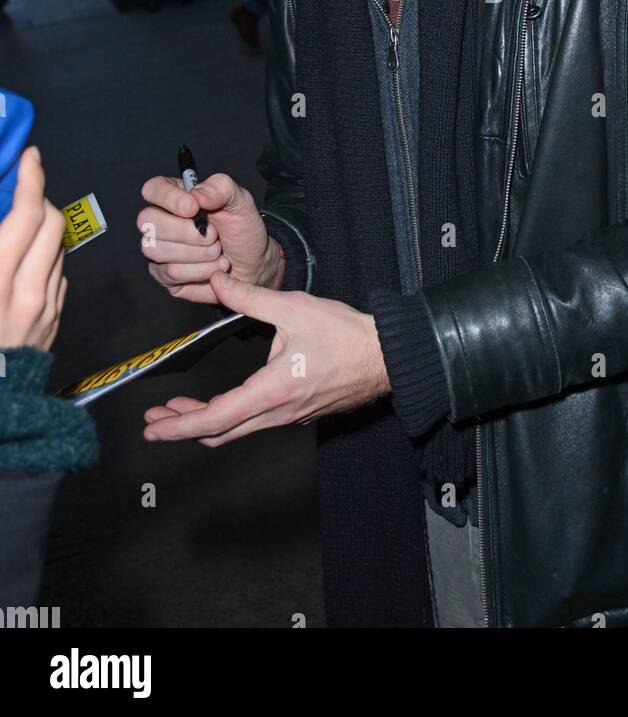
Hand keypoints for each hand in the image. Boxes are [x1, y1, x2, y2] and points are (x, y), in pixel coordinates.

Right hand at [0, 147, 67, 350]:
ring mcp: (45, 309)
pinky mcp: (53, 323)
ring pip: (59, 247)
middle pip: (54, 224)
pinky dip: (46, 259)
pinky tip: (24, 263)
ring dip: (44, 229)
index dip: (31, 179)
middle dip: (40, 201)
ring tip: (19, 229)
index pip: (27, 216)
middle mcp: (26, 292)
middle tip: (20, 196)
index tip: (30, 158)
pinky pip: (58, 276)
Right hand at [138, 172, 283, 305]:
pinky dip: (199, 271)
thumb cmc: (242, 229)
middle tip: (214, 236)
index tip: (194, 208)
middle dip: (187, 232)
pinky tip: (212, 268)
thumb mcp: (240, 201)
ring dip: (197, 253)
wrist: (253, 265)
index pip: (152, 189)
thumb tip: (197, 194)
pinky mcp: (164, 275)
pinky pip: (170, 273)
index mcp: (176, 196)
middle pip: (148, 221)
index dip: (169, 198)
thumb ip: (221, 188)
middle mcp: (161, 221)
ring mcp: (159, 249)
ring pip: (158, 250)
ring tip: (217, 252)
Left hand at [142, 272, 389, 445]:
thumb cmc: (346, 335)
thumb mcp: (294, 308)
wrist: (386, 356)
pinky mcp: (299, 413)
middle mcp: (278, 413)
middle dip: (181, 428)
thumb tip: (218, 283)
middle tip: (155, 421)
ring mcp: (289, 417)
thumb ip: (249, 298)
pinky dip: (229, 418)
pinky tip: (225, 402)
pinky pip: (256, 424)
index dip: (178, 425)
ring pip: (237, 431)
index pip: (214, 418)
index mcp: (272, 391)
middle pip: (219, 433)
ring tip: (181, 411)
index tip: (153, 426)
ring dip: (205, 422)